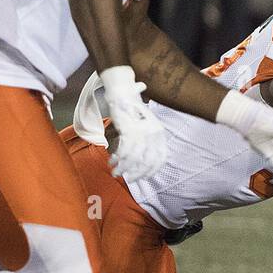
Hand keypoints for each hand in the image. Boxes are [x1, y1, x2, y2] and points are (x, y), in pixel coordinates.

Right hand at [101, 68, 167, 182]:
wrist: (123, 93)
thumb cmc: (132, 111)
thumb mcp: (145, 125)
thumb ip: (146, 141)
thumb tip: (142, 162)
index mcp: (160, 132)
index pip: (161, 157)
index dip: (153, 170)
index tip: (144, 177)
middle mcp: (154, 133)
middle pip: (147, 161)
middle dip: (137, 173)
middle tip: (128, 179)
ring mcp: (142, 131)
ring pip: (133, 158)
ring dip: (123, 167)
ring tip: (115, 172)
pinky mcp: (129, 129)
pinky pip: (124, 150)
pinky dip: (117, 158)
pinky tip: (111, 161)